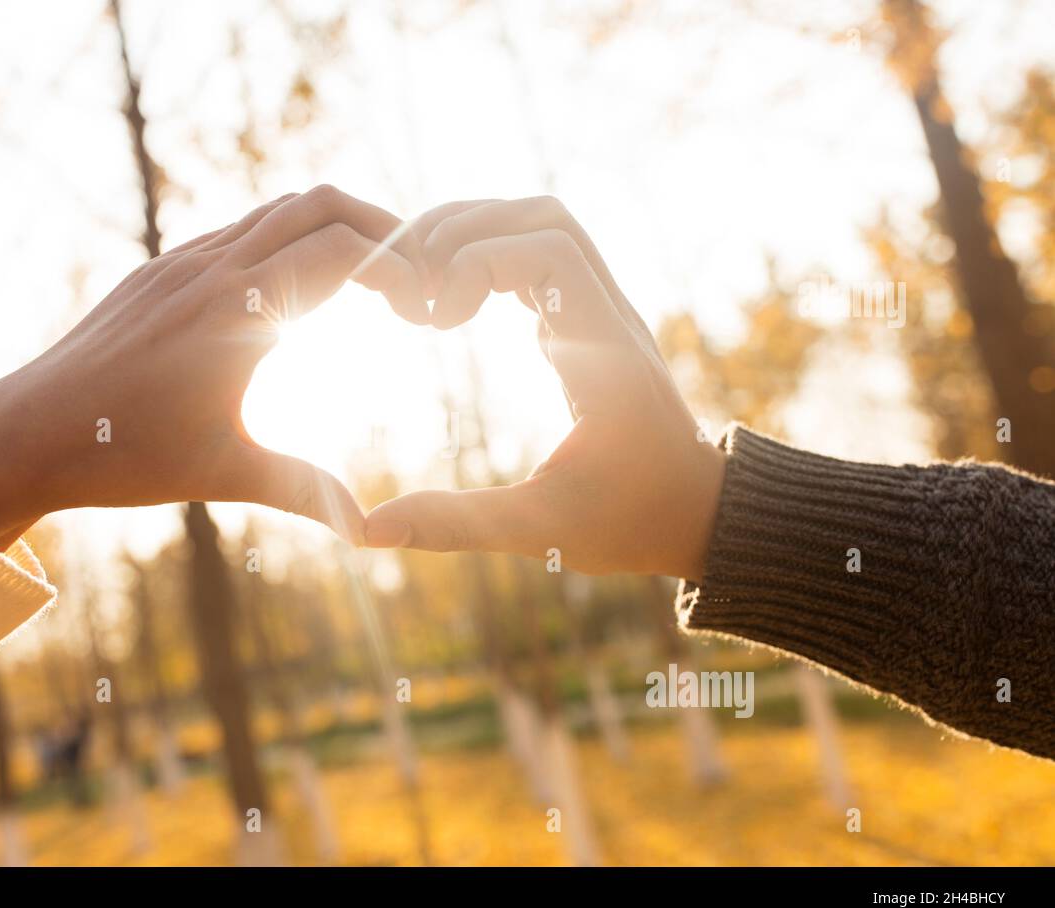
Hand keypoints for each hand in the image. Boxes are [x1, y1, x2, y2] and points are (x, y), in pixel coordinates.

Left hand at [0, 185, 429, 549]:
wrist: (24, 431)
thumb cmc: (123, 455)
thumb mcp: (225, 474)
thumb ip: (306, 491)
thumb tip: (370, 533)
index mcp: (236, 310)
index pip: (342, 251)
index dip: (399, 266)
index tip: (426, 306)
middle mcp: (211, 269)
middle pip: (318, 205)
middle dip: (379, 228)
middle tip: (413, 276)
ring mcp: (181, 262)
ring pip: (276, 210)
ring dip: (331, 230)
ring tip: (367, 278)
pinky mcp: (159, 270)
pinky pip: (238, 231)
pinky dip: (285, 241)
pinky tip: (294, 290)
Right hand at [363, 196, 724, 579]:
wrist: (697, 517)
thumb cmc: (630, 523)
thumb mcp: (541, 530)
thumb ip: (457, 523)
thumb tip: (370, 530)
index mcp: (605, 355)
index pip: (549, 250)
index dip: (477, 261)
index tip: (437, 321)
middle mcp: (610, 319)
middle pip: (545, 216)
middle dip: (468, 229)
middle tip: (414, 283)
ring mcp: (604, 315)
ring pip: (546, 226)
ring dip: (479, 234)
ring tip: (424, 282)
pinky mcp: (592, 324)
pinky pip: (544, 258)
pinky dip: (492, 259)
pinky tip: (453, 303)